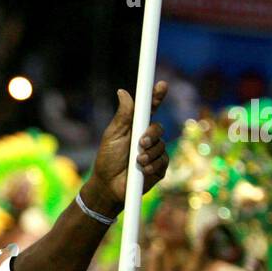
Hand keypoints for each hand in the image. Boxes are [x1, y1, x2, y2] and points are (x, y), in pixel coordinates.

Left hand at [85, 82, 169, 212]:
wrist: (108, 186)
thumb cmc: (108, 159)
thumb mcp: (113, 135)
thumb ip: (122, 115)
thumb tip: (122, 91)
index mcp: (136, 127)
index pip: (150, 108)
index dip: (156, 96)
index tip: (161, 85)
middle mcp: (148, 138)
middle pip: (158, 128)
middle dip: (151, 134)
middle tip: (141, 143)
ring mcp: (155, 153)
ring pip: (162, 146)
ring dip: (149, 154)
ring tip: (136, 162)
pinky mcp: (159, 168)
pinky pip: (163, 162)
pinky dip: (152, 165)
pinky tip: (143, 170)